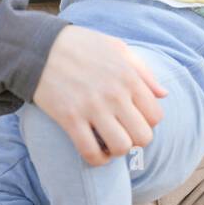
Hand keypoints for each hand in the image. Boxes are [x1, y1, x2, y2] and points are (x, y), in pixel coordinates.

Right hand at [33, 25, 167, 165]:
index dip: (147, 123)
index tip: (133, 120)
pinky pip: (91, 152)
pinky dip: (96, 159)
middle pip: (143, 137)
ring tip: (108, 142)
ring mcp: (92, 108)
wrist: (39, 46)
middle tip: (122, 133)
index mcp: (129, 77)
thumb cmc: (81, 45)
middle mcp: (115, 94)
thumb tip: (164, 95)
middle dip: (135, 140)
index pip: (156, 116)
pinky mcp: (70, 119)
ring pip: (121, 148)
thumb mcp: (117, 48)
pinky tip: (94, 151)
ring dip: (117, 150)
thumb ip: (144, 71)